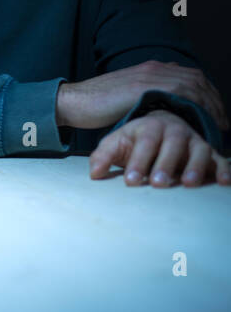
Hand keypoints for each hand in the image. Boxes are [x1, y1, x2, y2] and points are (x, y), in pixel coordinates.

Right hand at [57, 61, 227, 130]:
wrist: (75, 101)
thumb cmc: (96, 104)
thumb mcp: (126, 96)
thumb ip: (146, 97)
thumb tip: (164, 111)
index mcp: (151, 68)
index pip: (190, 76)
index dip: (207, 94)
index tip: (215, 112)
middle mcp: (155, 67)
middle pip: (197, 80)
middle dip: (214, 101)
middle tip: (222, 122)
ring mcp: (151, 75)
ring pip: (194, 86)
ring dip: (210, 107)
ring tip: (217, 127)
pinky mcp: (147, 87)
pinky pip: (182, 94)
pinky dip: (197, 108)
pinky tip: (201, 124)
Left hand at [89, 110, 230, 186]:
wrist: (160, 128)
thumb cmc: (135, 140)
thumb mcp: (116, 144)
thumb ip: (103, 157)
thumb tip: (94, 174)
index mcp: (149, 127)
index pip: (144, 143)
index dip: (138, 161)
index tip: (130, 181)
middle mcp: (174, 131)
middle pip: (172, 145)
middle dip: (165, 165)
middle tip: (157, 183)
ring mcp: (194, 140)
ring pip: (199, 150)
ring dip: (195, 166)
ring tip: (188, 184)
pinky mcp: (209, 151)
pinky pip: (220, 159)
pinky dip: (224, 169)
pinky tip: (224, 182)